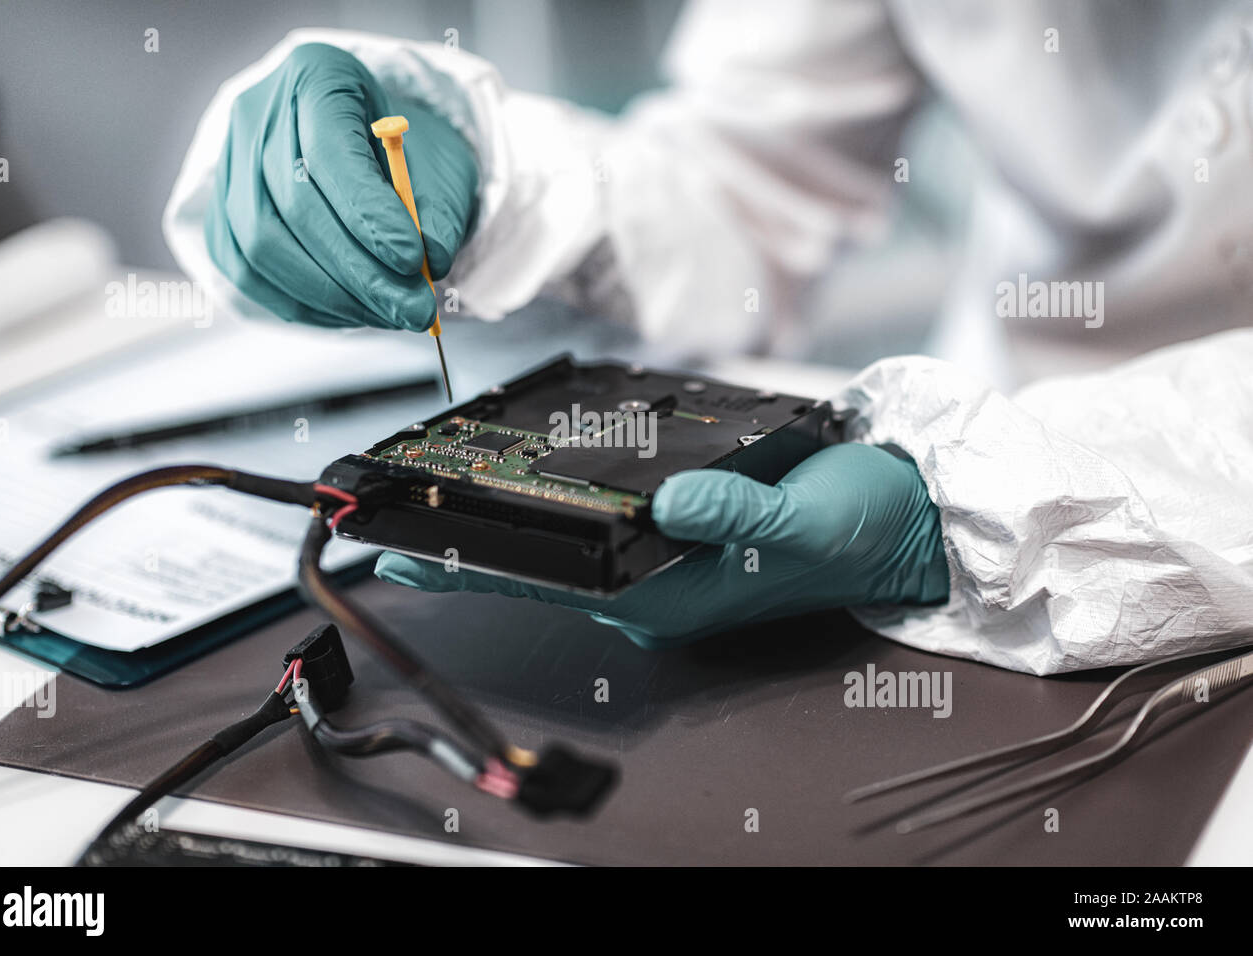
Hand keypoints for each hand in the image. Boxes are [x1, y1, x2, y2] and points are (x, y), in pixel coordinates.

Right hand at [206, 43, 478, 329]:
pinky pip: (246, 272)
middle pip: (292, 205)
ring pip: (262, 244)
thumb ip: (440, 209)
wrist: (362, 144)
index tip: (411, 260)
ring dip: (332, 294)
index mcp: (315, 75)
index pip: (329, 153)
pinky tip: (349, 311)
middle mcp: (257, 112)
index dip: (368, 214)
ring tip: (388, 313)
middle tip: (411, 309)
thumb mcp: (438, 164)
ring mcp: (227, 161)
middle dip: (358, 271)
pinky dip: (302, 303)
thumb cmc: (403, 151)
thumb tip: (432, 259)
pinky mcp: (217, 211)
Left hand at [375, 443, 949, 648]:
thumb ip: (736, 515)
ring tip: (449, 494)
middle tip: (403, 514)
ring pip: (574, 547)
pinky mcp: (683, 537)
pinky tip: (534, 481)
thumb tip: (668, 504)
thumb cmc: (864, 522)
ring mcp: (669, 563)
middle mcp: (661, 588)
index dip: (480, 565)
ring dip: (513, 524)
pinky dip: (562, 505)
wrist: (908, 516)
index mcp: (676, 596)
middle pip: (551, 568)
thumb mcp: (805, 518)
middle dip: (476, 544)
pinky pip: (607, 524)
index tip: (408, 548)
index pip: (558, 584)